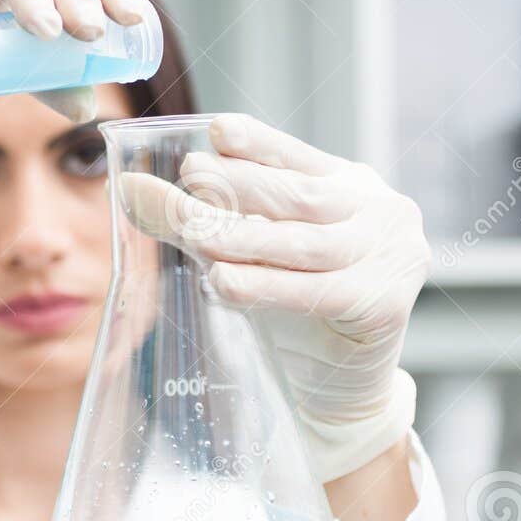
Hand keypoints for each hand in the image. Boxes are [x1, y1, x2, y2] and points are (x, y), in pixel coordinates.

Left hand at [120, 114, 428, 483]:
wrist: (342, 389)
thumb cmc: (295, 314)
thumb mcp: (247, 255)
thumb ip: (196, 219)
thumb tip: (128, 186)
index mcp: (350, 186)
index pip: (298, 158)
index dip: (258, 145)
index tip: (216, 131)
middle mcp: (380, 211)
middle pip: (300, 197)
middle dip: (241, 189)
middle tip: (190, 178)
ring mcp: (393, 255)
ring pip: (305, 243)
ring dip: (245, 238)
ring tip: (195, 235)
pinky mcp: (388, 303)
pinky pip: (317, 291)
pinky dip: (267, 287)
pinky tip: (224, 283)